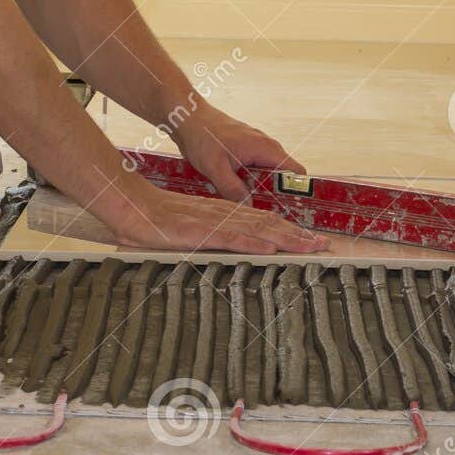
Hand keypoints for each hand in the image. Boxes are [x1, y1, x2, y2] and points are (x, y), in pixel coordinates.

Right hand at [111, 186, 326, 254]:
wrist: (131, 206)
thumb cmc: (152, 221)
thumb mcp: (184, 231)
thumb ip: (202, 237)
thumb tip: (217, 247)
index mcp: (220, 215)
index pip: (260, 221)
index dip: (286, 230)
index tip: (307, 239)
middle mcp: (223, 215)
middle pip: (268, 224)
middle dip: (297, 235)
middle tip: (323, 245)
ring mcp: (214, 223)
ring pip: (259, 229)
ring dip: (287, 239)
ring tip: (311, 247)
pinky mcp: (202, 232)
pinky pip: (234, 237)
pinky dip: (256, 243)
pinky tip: (272, 248)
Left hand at [170, 106, 308, 202]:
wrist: (187, 117)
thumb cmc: (201, 137)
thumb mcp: (215, 168)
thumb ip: (233, 190)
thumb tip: (249, 208)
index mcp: (265, 148)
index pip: (296, 172)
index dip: (297, 191)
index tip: (290, 209)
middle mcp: (266, 146)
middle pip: (283, 176)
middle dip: (277, 195)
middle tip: (266, 213)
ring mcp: (256, 146)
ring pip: (269, 172)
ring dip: (262, 188)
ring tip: (252, 206)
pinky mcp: (246, 148)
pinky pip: (257, 168)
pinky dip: (252, 180)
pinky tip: (239, 191)